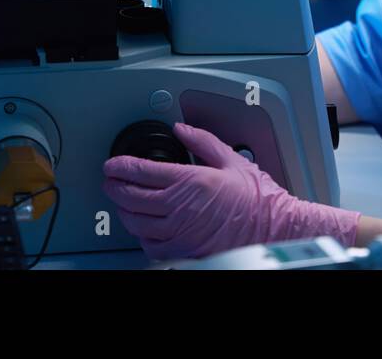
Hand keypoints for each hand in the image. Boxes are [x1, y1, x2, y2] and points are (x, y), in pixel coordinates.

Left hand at [102, 122, 359, 260]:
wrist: (271, 228)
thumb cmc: (256, 197)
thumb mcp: (229, 158)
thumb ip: (201, 141)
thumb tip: (181, 129)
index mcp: (189, 181)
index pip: (141, 172)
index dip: (120, 166)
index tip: (112, 164)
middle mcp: (179, 208)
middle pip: (130, 197)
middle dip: (114, 186)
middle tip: (110, 180)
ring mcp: (179, 232)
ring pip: (135, 222)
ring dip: (123, 210)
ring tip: (121, 201)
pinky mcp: (183, 250)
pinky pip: (149, 245)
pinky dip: (140, 235)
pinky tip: (142, 227)